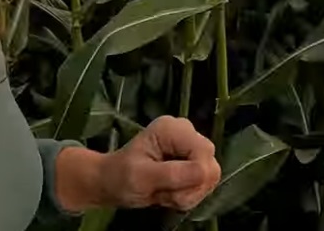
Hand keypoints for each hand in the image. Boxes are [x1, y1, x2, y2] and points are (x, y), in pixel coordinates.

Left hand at [99, 115, 221, 209]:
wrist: (112, 183)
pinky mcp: (194, 163)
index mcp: (172, 129)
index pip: (204, 154)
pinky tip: (169, 192)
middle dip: (189, 188)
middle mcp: (186, 133)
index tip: (169, 187)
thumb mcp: (141, 176)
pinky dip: (188, 195)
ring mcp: (192, 149)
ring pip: (210, 180)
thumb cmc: (120, 176)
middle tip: (162, 190)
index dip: (194, 177)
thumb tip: (204, 171)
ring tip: (162, 191)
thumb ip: (173, 173)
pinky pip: (205, 186)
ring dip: (187, 194)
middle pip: (211, 168)